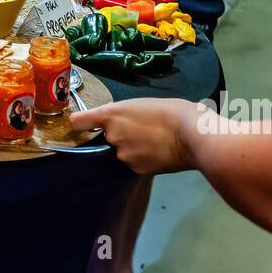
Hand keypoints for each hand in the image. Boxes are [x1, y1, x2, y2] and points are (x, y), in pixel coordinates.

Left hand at [69, 98, 192, 174]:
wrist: (192, 134)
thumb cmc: (171, 111)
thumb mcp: (141, 103)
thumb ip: (121, 113)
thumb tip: (113, 122)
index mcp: (112, 114)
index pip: (78, 122)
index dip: (79, 123)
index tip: (82, 125)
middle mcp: (112, 136)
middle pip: (107, 137)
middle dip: (120, 133)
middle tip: (141, 127)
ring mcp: (123, 155)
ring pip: (121, 151)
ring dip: (132, 146)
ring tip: (153, 138)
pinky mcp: (135, 169)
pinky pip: (133, 162)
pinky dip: (142, 158)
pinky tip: (157, 150)